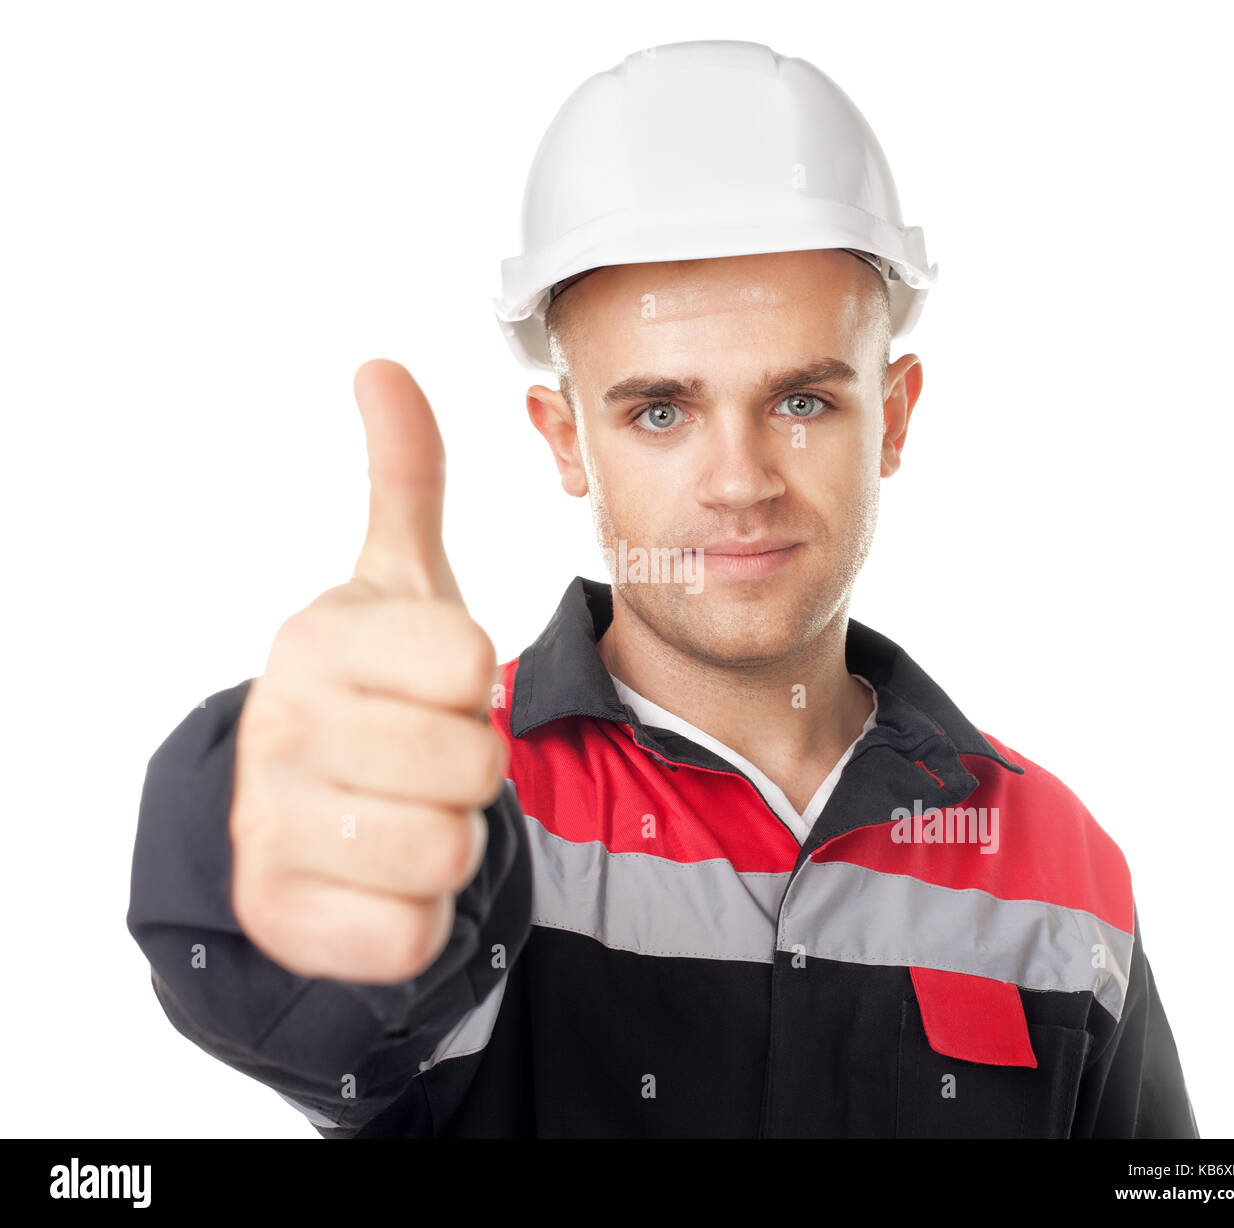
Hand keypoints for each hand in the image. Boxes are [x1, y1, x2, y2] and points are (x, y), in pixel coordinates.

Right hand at [229, 359, 504, 983]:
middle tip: (419, 759)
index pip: (470, 664)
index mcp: (318, 636)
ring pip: (451, 851)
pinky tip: (376, 880)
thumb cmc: (376, 687)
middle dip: (469, 770)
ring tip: (402, 814)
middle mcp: (280, 725)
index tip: (431, 687)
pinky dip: (416, 916)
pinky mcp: (281, 916)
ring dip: (450, 841)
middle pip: (474, 765)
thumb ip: (404, 478)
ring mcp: (271, 826)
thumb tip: (381, 365)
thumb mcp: (398, 583)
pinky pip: (412, 932)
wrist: (306, 810)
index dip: (474, 687)